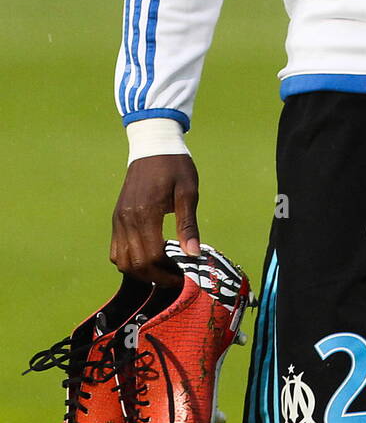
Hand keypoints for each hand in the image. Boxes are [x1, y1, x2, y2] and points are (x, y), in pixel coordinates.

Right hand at [110, 155, 200, 286]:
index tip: (183, 276)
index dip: (167, 273)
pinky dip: (129, 261)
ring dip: (141, 271)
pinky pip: (115, 250)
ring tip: (163, 269)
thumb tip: (193, 255)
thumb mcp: (188, 192)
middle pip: (135, 264)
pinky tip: (148, 257)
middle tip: (175, 277)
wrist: (153, 145)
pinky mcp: (116, 217)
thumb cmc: (175, 166)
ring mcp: (118, 219)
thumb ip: (188, 225)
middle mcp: (126, 219)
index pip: (151, 257)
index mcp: (145, 213)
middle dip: (156, 277)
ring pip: (121, 261)